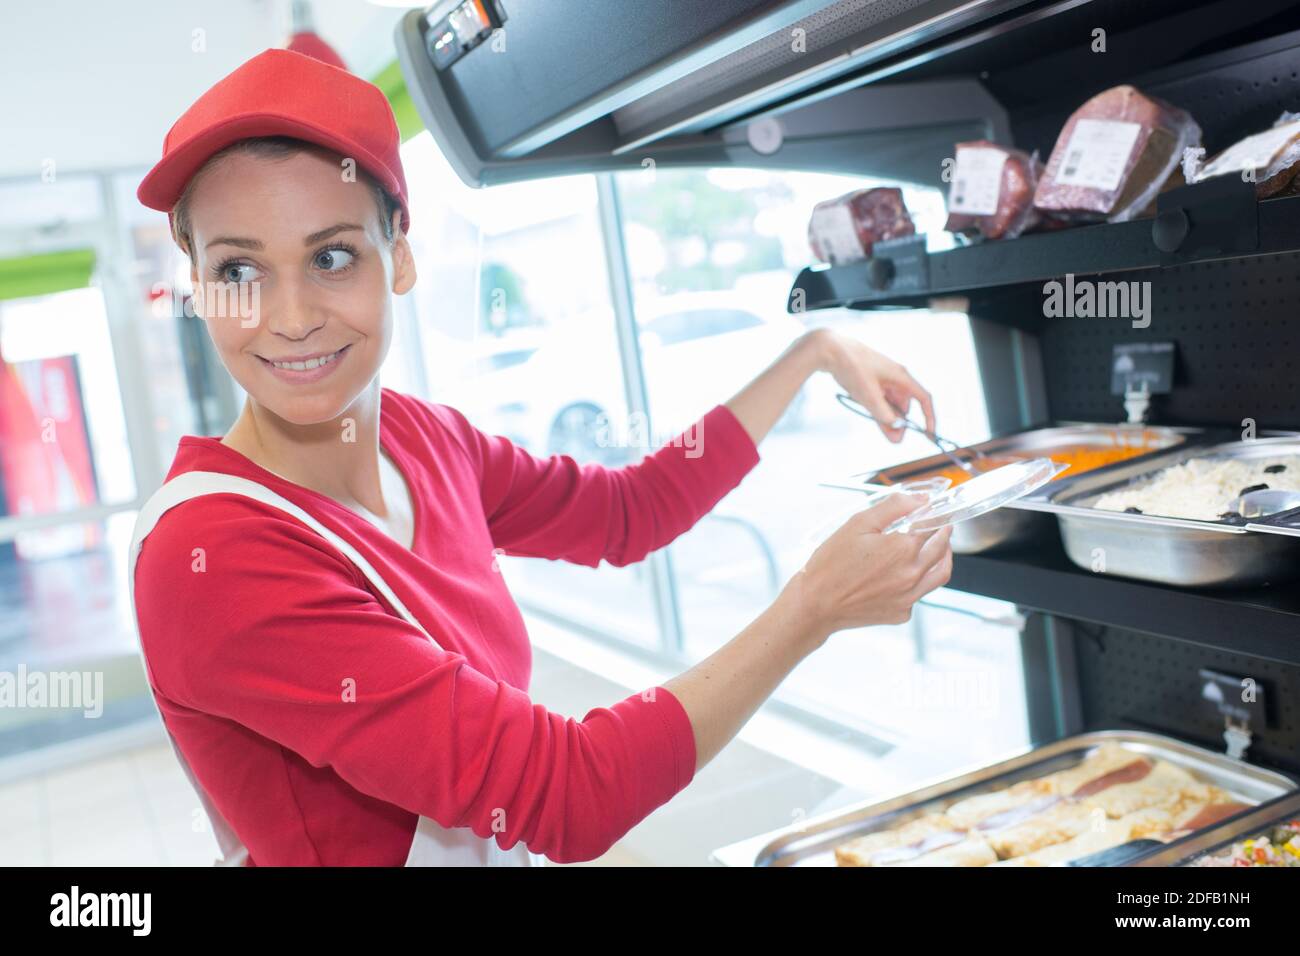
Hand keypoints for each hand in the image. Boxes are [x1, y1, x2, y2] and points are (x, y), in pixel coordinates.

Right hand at [780, 492, 952, 644]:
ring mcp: (909, 596)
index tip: (935, 508)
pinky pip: (921, 594)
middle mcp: (912, 573)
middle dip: (944, 532)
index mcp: (903, 548)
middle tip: (941, 524)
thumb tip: (921, 500)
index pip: (932, 524)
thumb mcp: (858, 524)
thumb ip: (893, 507)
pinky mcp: (902, 613)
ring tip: (940, 546)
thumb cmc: (831, 564)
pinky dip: (922, 580)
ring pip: (941, 573)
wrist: (817, 604)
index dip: (936, 513)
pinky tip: (909, 572)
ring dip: (944, 556)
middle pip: (942, 548)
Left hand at [811, 328, 934, 442]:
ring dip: (888, 418)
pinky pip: (880, 401)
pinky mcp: (871, 382)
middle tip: (895, 439)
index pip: (923, 399)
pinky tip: (872, 414)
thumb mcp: (869, 395)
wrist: (831, 350)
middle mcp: (895, 378)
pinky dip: (878, 411)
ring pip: (891, 405)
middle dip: (901, 422)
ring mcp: (883, 380)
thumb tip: (897, 433)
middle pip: (905, 405)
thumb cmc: (852, 367)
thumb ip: (884, 415)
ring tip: (882, 428)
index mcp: (901, 377)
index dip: (928, 417)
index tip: (928, 434)